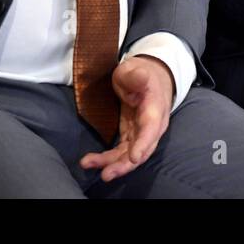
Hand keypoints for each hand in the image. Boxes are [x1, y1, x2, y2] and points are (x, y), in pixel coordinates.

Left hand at [79, 55, 174, 182]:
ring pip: (130, 154)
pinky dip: (109, 159)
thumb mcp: (135, 69)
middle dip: (125, 164)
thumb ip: (137, 75)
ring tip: (88, 164)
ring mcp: (142, 133)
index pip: (151, 128)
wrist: (149, 77)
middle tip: (106, 174)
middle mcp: (152, 125)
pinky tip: (92, 161)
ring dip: (112, 164)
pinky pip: (122, 152)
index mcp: (154, 108)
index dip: (143, 144)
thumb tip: (141, 77)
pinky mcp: (132, 136)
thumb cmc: (140, 73)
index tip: (134, 157)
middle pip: (142, 149)